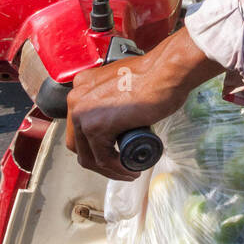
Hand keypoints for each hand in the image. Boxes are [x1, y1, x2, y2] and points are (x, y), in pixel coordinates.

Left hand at [65, 29, 219, 180]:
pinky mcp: (96, 126)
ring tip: (128, 171)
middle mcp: (76, 99)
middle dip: (99, 161)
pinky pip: (103, 158)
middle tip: (120, 166)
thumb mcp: (124, 84)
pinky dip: (116, 169)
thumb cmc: (156, 75)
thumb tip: (119, 116)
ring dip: (108, 170)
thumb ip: (114, 97)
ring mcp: (83, 113)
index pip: (79, 126)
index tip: (115, 152)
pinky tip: (130, 170)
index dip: (96, 145)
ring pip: (88, 155)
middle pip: (79, 144)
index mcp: (82, 86)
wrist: (167, 72)